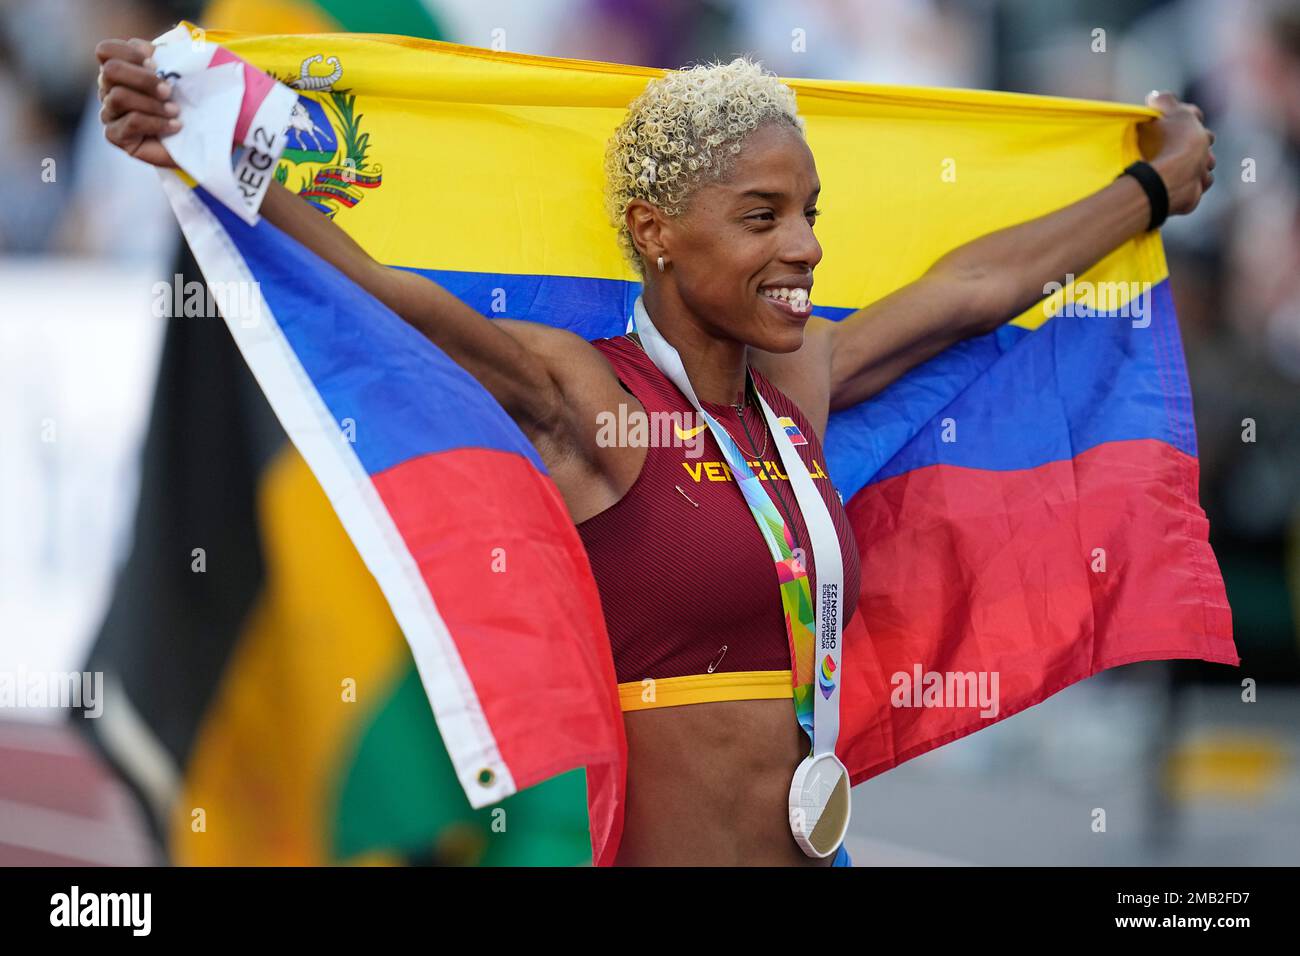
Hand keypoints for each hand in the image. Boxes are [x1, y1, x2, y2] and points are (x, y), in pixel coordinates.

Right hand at [95, 37, 179, 168]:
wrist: (197, 139)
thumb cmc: (187, 102)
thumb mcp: (178, 74)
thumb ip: (163, 56)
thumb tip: (150, 51)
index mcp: (120, 69)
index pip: (106, 50)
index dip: (130, 53)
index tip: (156, 65)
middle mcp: (107, 89)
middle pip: (110, 71)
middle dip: (143, 79)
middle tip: (168, 91)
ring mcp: (108, 112)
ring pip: (118, 97)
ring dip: (152, 104)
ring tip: (175, 111)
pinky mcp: (115, 135)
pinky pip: (131, 122)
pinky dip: (157, 122)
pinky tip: (174, 126)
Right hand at [1140, 90, 1215, 216]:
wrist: (1172, 178)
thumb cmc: (1169, 142)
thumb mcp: (1165, 112)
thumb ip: (1163, 100)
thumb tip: (1156, 96)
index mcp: (1197, 130)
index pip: (1194, 115)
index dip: (1184, 114)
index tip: (1171, 117)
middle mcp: (1204, 151)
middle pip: (1204, 142)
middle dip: (1196, 142)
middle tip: (1176, 144)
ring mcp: (1201, 174)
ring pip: (1204, 168)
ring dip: (1196, 166)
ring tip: (1178, 169)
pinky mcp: (1193, 195)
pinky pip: (1192, 189)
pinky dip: (1186, 187)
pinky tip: (1173, 187)